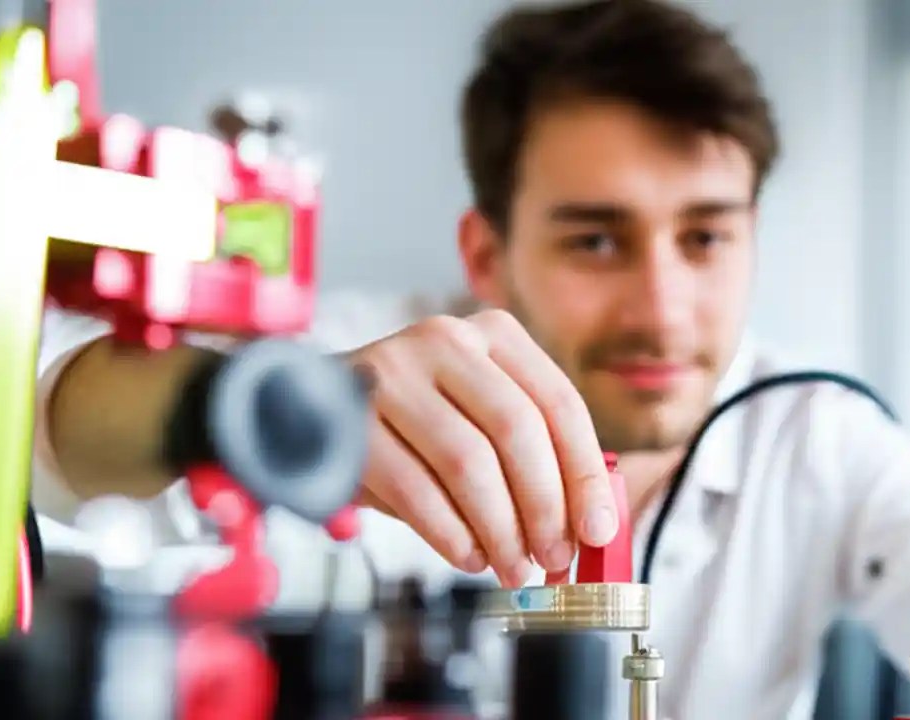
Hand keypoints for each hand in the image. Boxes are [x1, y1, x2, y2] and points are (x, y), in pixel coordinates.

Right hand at [349, 309, 616, 587]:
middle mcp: (445, 339)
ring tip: (512, 568)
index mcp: (494, 333)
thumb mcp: (480, 417)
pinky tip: (468, 556)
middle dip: (544, 506)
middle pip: (516, 430)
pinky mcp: (350, 418)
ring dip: (500, 529)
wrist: (312, 407)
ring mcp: (392, 373)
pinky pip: (414, 489)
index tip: (598, 531)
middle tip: (554, 558)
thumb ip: (535, 455)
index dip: (583, 474)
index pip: (558, 403)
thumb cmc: (417, 423)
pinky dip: (451, 534)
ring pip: (468, 462)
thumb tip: (590, 524)